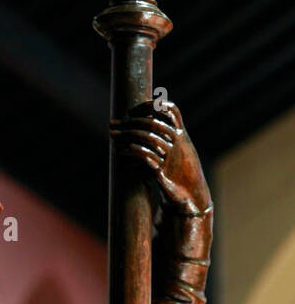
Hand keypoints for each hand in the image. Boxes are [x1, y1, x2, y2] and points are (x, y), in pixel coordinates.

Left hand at [110, 100, 210, 215]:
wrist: (189, 197)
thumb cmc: (177, 173)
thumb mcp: (171, 152)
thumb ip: (159, 137)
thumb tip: (138, 125)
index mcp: (181, 134)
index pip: (169, 110)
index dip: (150, 105)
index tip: (130, 112)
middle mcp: (178, 142)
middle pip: (154, 123)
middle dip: (131, 122)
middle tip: (113, 125)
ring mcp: (171, 156)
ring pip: (150, 137)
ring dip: (128, 134)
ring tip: (113, 136)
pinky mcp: (163, 172)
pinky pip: (148, 157)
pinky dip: (135, 151)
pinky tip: (123, 150)